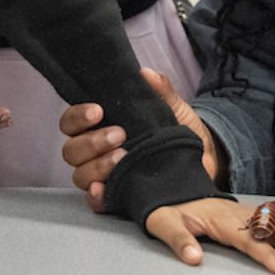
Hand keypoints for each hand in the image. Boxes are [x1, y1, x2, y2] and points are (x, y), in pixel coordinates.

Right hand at [60, 68, 218, 212]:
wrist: (203, 159)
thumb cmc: (179, 129)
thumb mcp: (173, 106)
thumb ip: (160, 89)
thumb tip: (145, 73)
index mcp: (100, 126)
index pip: (71, 122)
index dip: (77, 116)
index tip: (98, 111)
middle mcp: (95, 152)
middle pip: (72, 150)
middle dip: (91, 141)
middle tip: (120, 135)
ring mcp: (103, 176)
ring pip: (80, 174)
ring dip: (96, 166)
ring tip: (122, 157)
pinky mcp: (116, 197)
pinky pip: (94, 201)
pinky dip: (96, 195)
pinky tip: (103, 188)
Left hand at [144, 198, 274, 274]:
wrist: (169, 185)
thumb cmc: (166, 208)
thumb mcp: (162, 222)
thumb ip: (179, 240)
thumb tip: (194, 259)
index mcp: (221, 218)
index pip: (249, 238)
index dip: (267, 255)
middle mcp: (240, 212)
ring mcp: (249, 211)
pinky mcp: (253, 213)